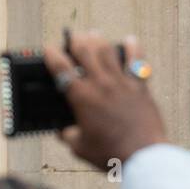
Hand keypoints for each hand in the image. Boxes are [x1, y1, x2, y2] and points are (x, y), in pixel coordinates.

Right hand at [43, 32, 167, 170]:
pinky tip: (130, 40)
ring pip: (108, 52)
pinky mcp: (140, 86)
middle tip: (72, 37)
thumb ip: (68, 135)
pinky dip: (133, 48)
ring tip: (94, 34)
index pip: (62, 69)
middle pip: (85, 52)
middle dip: (76, 41)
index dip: (52, 55)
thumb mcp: (80, 148)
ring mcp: (121, 83)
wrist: (141, 155)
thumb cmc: (110, 153)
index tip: (48, 49)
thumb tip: (63, 131)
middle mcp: (100, 84)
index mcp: (81, 98)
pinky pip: (137, 61)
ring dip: (99, 40)